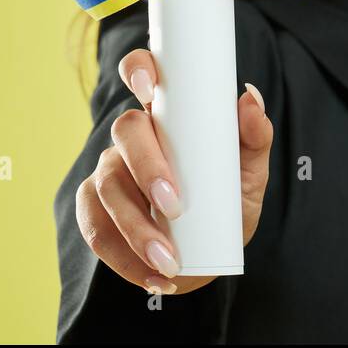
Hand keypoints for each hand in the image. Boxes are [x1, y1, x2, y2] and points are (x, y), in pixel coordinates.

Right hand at [74, 47, 272, 295]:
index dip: (138, 70)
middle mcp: (132, 138)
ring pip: (106, 187)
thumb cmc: (226, 205)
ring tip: (169, 261)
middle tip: (174, 206)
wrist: (207, 259)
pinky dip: (124, 259)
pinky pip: (96, 230)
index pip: (143, 73)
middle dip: (146, 169)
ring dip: (136, 228)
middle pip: (124, 132)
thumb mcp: (248, 175)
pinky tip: (153, 277)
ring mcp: (108, 173)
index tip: (149, 89)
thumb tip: (250, 99)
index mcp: (167, 116)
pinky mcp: (93, 211)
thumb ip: (254, 138)